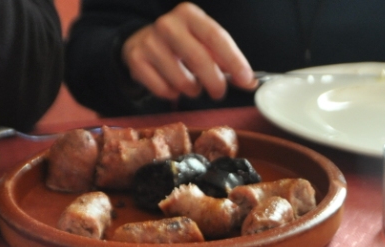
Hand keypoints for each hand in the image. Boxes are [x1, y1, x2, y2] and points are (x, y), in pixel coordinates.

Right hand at [121, 2, 255, 100]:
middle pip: (199, 59)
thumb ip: (225, 58)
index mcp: (189, 14)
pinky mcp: (136, 60)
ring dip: (192, 90)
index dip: (234, 61)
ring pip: (181, 80)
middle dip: (215, 82)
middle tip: (219, 92)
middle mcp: (167, 24)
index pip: (216, 37)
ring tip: (192, 86)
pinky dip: (172, 94)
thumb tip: (248, 81)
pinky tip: (172, 85)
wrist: (141, 42)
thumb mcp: (202, 41)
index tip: (246, 80)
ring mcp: (149, 42)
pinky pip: (163, 89)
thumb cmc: (181, 44)